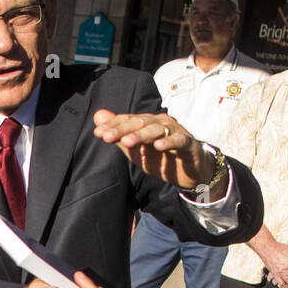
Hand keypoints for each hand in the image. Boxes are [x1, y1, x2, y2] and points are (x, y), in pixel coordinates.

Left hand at [91, 110, 212, 190]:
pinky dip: (169, 142)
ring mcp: (175, 132)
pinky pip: (178, 141)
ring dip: (141, 135)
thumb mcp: (136, 149)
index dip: (113, 125)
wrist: (190, 171)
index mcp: (147, 123)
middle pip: (140, 123)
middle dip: (122, 129)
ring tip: (127, 142)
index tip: (98, 133)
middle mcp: (160, 123)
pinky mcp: (188, 144)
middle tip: (107, 136)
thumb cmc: (162, 157)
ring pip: (157, 130)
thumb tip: (97, 116)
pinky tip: (158, 146)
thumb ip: (118, 134)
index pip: (128, 120)